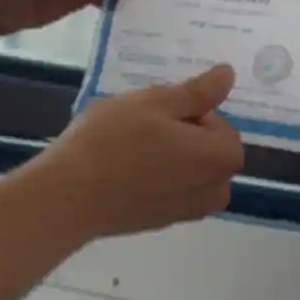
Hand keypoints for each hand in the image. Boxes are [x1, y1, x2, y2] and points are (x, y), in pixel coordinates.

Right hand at [27, 64, 244, 238]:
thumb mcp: (155, 102)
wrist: (70, 196)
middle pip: (208, 151)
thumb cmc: (113, 140)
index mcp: (221, 158)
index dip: (190, 114)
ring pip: (189, 172)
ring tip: (130, 149)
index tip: (156, 115)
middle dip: (183, 137)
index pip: (221, 126)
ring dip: (169, 157)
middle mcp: (215, 191)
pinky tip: (122, 171)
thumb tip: (229, 75)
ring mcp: (188, 213)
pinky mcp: (162, 223)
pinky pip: (170, 191)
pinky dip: (156, 178)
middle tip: (141, 128)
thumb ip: (198, 91)